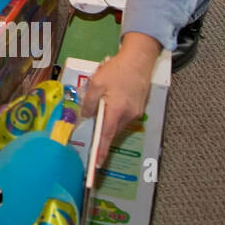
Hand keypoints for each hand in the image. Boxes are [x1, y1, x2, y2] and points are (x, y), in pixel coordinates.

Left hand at [79, 33, 159, 164]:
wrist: (139, 60)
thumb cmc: (116, 70)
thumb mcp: (96, 83)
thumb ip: (89, 102)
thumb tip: (85, 116)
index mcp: (116, 110)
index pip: (106, 135)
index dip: (101, 151)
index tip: (97, 164)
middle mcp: (128, 115)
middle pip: (112, 131)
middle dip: (102, 136)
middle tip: (92, 140)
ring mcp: (136, 113)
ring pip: (118, 124)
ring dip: (108, 123)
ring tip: (99, 114)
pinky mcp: (139, 108)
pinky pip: (123, 117)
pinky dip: (115, 116)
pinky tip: (110, 105)